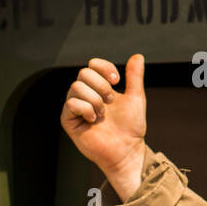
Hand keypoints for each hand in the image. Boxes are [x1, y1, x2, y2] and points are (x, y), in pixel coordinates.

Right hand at [60, 54, 146, 200]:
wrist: (127, 150)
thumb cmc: (131, 127)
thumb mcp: (135, 98)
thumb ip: (135, 77)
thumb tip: (138, 56)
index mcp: (99, 87)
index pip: (92, 65)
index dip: (104, 68)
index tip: (117, 80)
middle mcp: (85, 94)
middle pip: (83, 73)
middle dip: (101, 85)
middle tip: (110, 101)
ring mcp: (75, 107)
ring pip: (76, 86)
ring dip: (95, 99)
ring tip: (103, 113)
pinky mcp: (68, 120)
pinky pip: (71, 103)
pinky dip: (86, 109)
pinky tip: (94, 120)